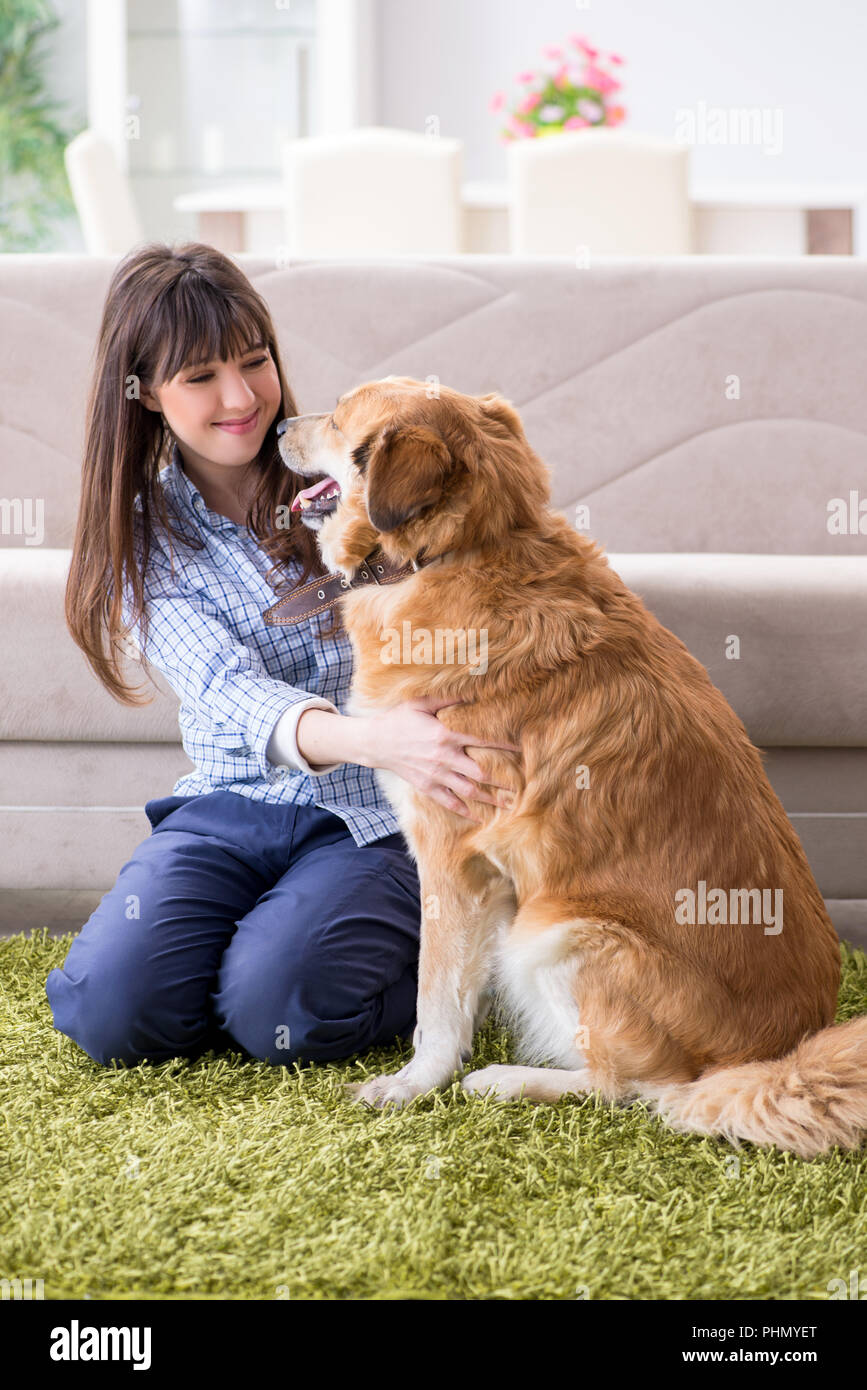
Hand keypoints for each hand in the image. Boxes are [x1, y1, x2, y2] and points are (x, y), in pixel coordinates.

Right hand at [365, 695, 520, 820]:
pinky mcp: (426, 786)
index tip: (520, 750)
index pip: (481, 740)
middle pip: (480, 772)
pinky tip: (478, 817)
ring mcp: (435, 775)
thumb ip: (447, 699)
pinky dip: (464, 810)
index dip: (503, 745)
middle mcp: (443, 757)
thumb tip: (471, 691)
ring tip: (507, 804)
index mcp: (445, 735)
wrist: (374, 742)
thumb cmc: (399, 719)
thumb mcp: (421, 703)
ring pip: (468, 790)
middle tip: (520, 785)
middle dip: (502, 780)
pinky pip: (448, 801)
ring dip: (490, 798)